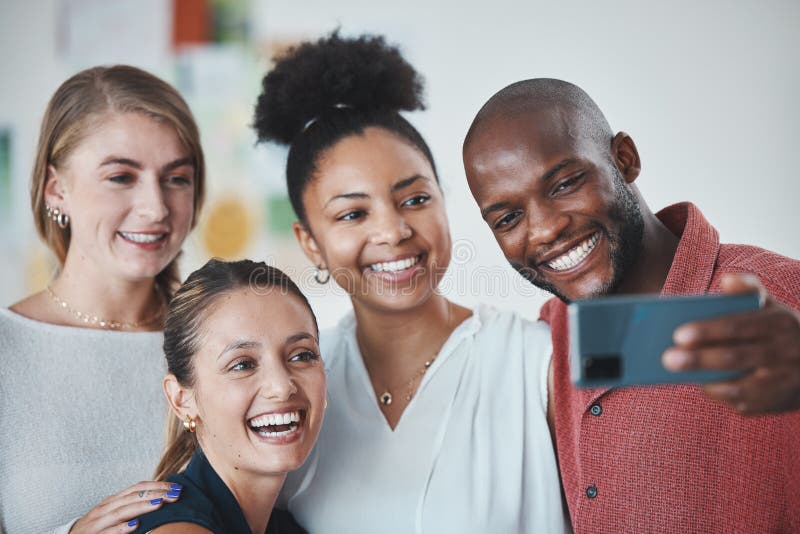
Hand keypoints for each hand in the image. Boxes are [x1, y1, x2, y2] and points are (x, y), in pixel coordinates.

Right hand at [70, 481, 181, 532]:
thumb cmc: (97, 527)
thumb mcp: (114, 513)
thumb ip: (132, 506)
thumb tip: (160, 499)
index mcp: (114, 500)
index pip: (138, 488)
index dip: (158, 485)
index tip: (176, 486)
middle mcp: (106, 507)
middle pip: (133, 496)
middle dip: (155, 494)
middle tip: (175, 494)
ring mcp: (98, 522)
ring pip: (121, 511)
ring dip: (141, 507)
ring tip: (159, 504)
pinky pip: (108, 531)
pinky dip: (121, 528)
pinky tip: (134, 525)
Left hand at [662, 273, 799, 414]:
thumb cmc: (780, 330)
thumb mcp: (772, 306)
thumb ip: (749, 289)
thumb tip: (727, 281)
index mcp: (779, 323)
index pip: (738, 326)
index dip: (708, 331)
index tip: (678, 335)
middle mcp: (784, 353)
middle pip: (735, 357)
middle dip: (699, 359)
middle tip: (667, 359)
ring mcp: (782, 381)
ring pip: (739, 387)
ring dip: (705, 381)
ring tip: (676, 373)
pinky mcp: (776, 402)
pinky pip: (743, 403)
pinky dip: (719, 395)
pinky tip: (702, 385)